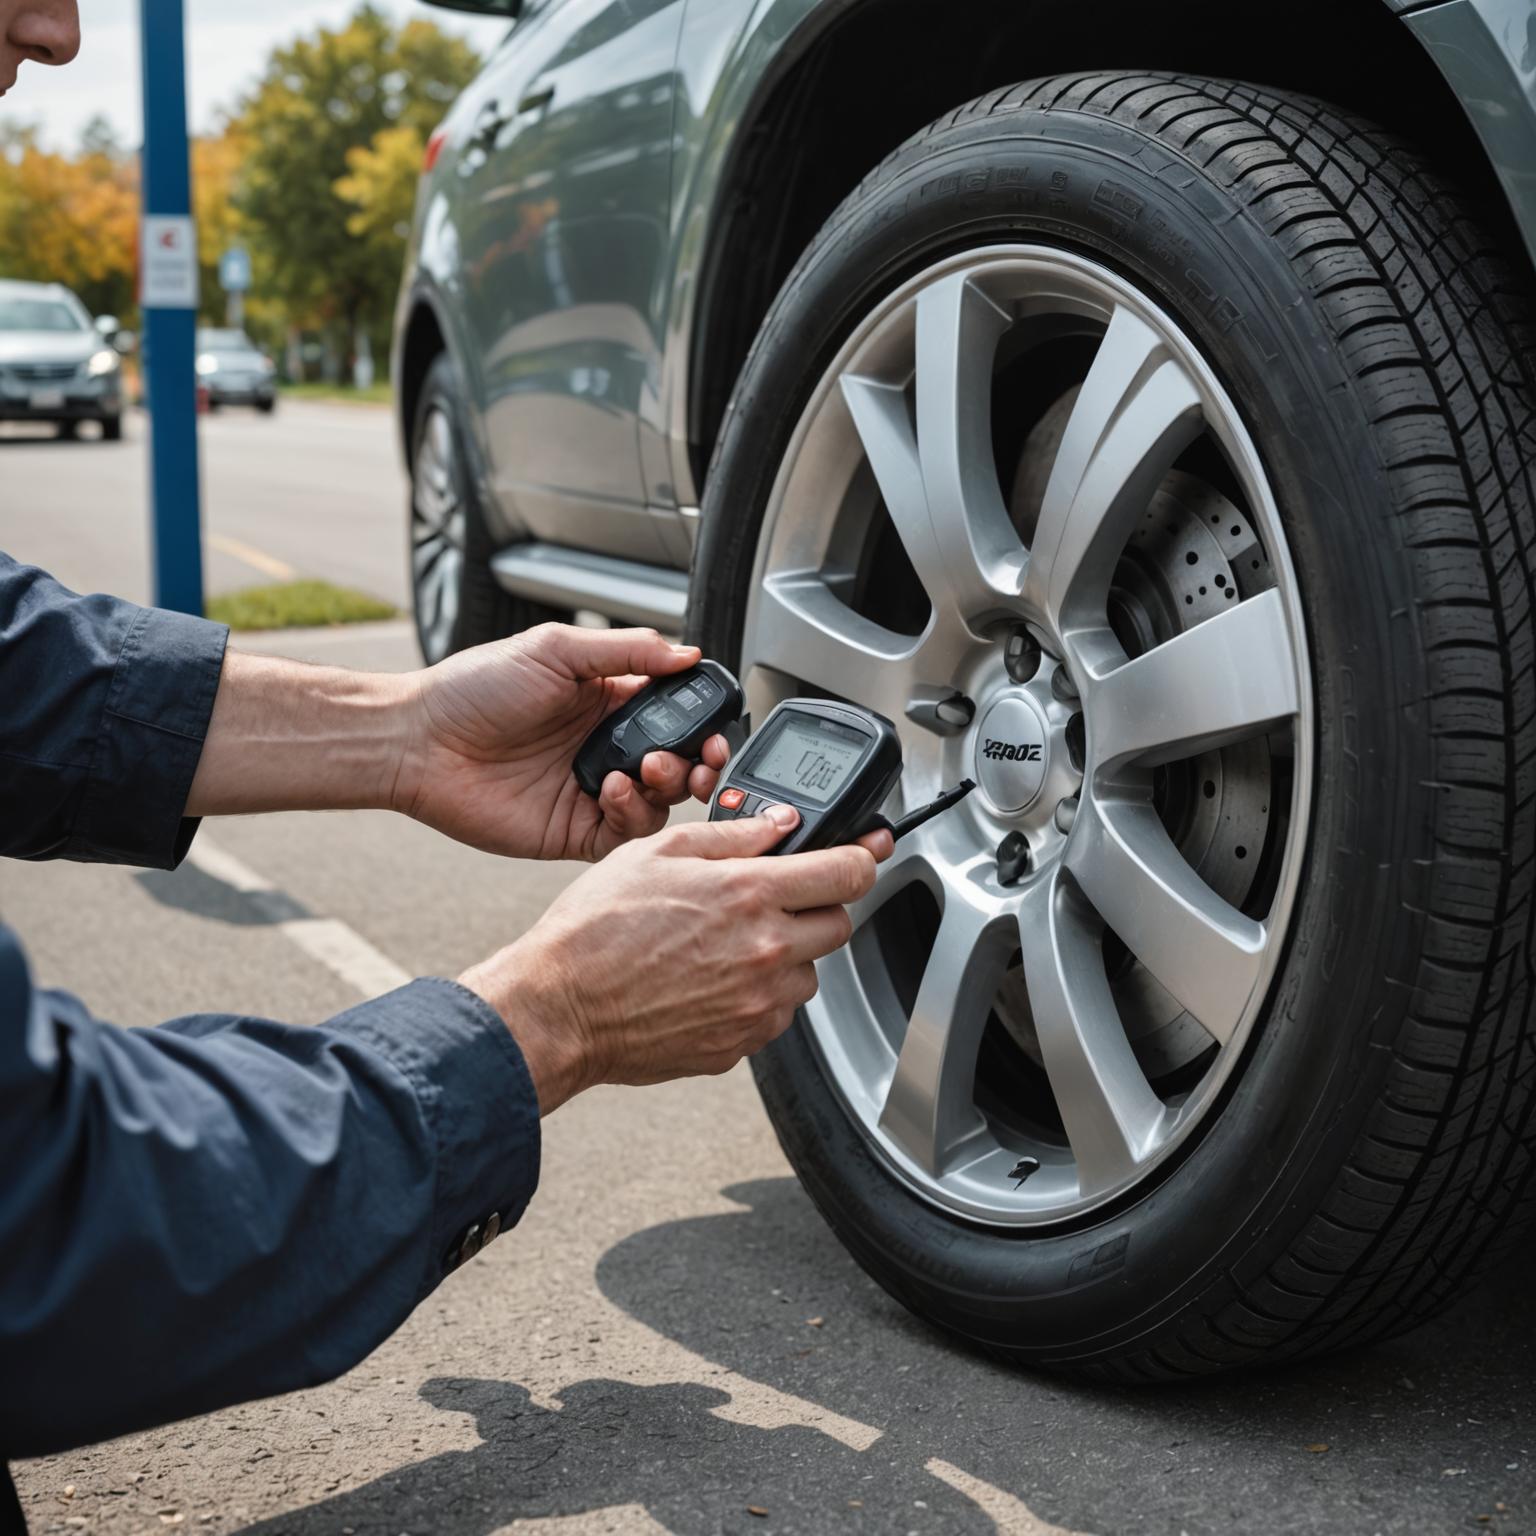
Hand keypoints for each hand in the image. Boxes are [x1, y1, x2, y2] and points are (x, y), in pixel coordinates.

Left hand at [396, 624, 728, 861]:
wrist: (420, 742)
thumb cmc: (473, 689)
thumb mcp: (556, 649)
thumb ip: (627, 650)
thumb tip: (687, 652)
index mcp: (608, 701)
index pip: (677, 712)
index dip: (704, 720)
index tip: (717, 722)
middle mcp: (606, 747)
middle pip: (682, 762)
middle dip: (702, 761)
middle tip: (703, 757)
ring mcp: (593, 790)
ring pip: (663, 801)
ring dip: (669, 785)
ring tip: (647, 768)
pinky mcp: (575, 830)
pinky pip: (626, 833)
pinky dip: (633, 815)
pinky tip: (611, 791)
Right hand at [460, 805, 882, 1112]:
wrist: (559, 1009)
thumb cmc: (593, 931)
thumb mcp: (655, 852)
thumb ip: (731, 834)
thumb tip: (779, 822)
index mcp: (749, 894)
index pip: (849, 873)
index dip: (860, 857)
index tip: (860, 855)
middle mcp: (765, 951)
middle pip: (839, 924)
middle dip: (814, 906)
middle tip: (769, 901)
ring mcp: (758, 1003)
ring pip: (809, 973)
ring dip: (786, 955)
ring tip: (726, 945)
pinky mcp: (743, 1042)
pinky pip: (776, 1013)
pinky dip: (757, 995)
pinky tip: (709, 980)